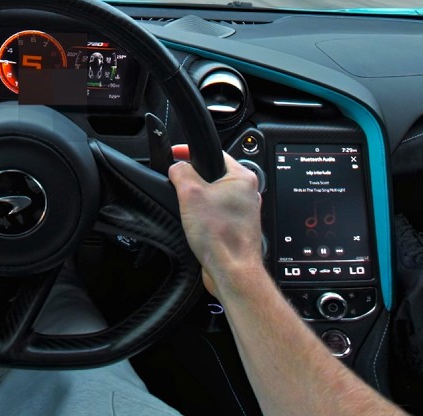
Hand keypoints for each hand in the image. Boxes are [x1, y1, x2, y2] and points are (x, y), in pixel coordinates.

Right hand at [166, 145, 263, 296]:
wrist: (232, 271)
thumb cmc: (222, 237)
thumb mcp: (190, 194)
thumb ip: (181, 172)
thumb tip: (177, 166)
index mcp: (242, 177)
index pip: (214, 152)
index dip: (190, 152)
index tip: (175, 153)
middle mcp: (247, 193)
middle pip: (212, 175)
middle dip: (192, 180)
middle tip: (179, 187)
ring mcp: (243, 211)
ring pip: (212, 196)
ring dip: (197, 201)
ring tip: (189, 211)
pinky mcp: (236, 227)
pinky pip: (215, 214)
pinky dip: (204, 217)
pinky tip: (197, 227)